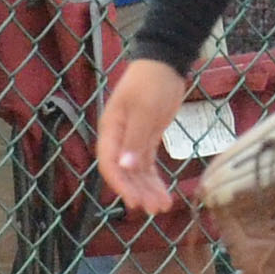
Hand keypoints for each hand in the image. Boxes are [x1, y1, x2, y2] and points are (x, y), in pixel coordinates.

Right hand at [97, 57, 188, 215]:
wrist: (165, 64)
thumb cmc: (151, 83)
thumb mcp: (145, 110)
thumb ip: (136, 139)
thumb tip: (126, 167)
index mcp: (111, 129)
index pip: (109, 163)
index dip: (120, 184)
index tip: (135, 201)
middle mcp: (118, 138)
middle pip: (124, 172)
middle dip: (138, 191)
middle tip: (155, 209)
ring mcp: (132, 140)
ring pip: (137, 172)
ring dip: (148, 189)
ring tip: (163, 207)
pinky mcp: (146, 139)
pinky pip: (147, 165)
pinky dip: (154, 179)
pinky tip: (164, 193)